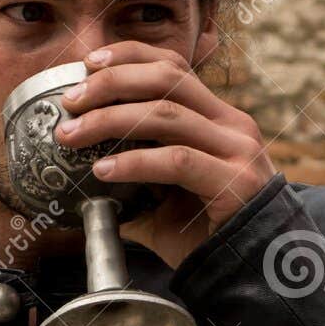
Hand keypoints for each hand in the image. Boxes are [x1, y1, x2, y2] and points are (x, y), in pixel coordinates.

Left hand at [53, 42, 276, 267]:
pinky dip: (134, 163)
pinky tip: (104, 171)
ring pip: (167, 114)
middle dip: (111, 83)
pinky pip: (176, 161)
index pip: (174, 67)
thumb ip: (136, 176)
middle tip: (71, 102)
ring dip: (110, 120)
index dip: (130, 56)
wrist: (252, 269)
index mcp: (218, 117)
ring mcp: (238, 150)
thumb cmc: (209, 233)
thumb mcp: (168, 194)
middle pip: (167, 78)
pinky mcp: (235, 181)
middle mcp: (231, 124)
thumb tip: (84, 171)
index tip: (88, 64)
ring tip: (73, 136)